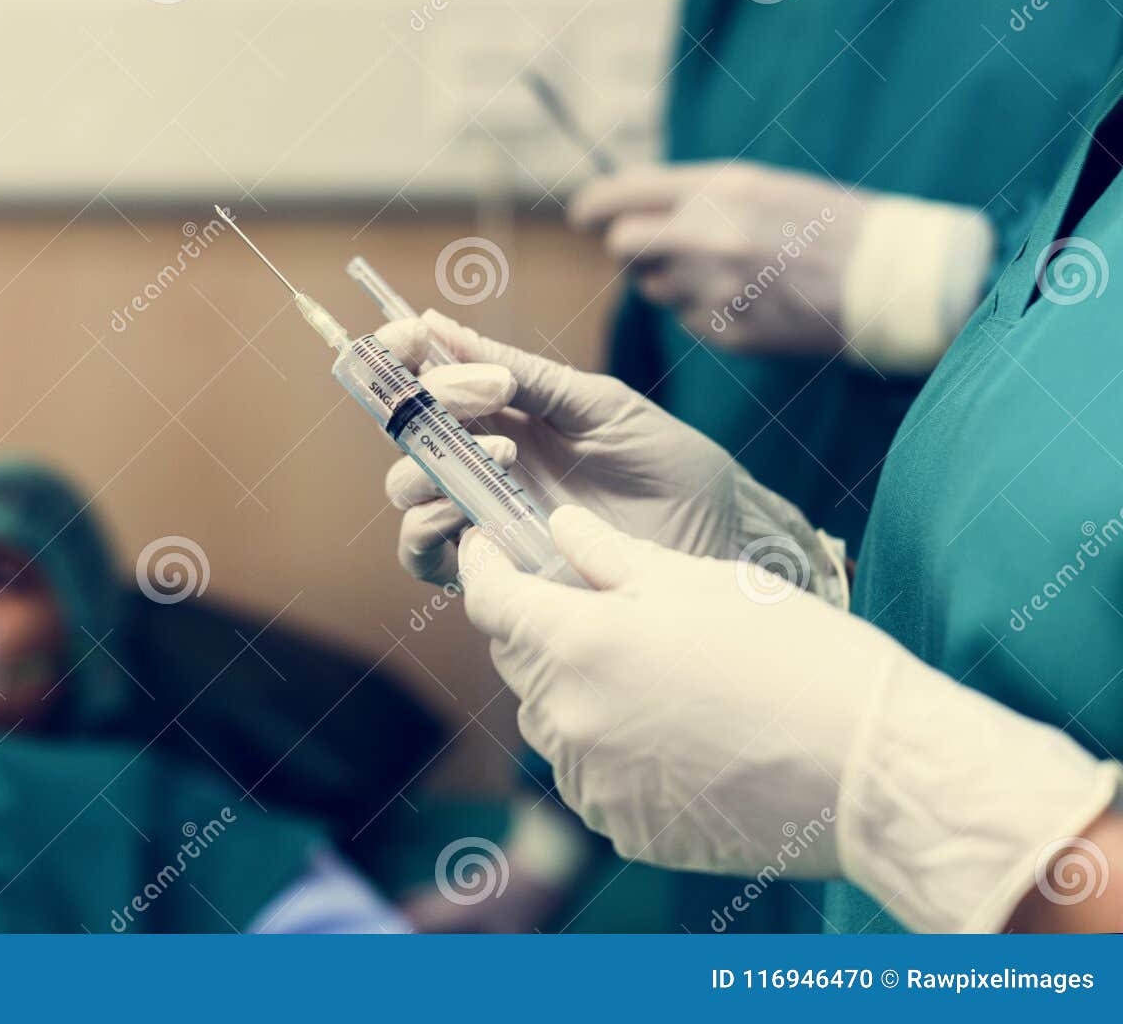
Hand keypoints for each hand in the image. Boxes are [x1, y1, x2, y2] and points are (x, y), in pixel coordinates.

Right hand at [377, 310, 843, 600]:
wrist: (713, 541)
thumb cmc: (668, 467)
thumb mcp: (600, 404)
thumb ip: (525, 375)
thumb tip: (440, 329)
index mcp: (507, 410)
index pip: (431, 376)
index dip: (403, 354)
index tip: (399, 335)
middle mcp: (484, 460)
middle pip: (407, 430)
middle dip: (416, 405)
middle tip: (471, 393)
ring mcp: (481, 513)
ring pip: (406, 488)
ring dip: (429, 463)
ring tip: (501, 451)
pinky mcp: (488, 568)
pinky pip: (420, 554)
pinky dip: (424, 529)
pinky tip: (464, 512)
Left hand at [461, 508, 1120, 931]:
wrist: (871, 767)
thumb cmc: (792, 652)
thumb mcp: (696, 579)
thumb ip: (607, 553)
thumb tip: (558, 527)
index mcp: (576, 644)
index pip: (490, 600)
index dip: (485, 564)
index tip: (488, 544)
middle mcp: (568, 719)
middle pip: (520, 661)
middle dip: (541, 626)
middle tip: (589, 601)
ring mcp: (593, 782)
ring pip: (554, 721)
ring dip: (576, 690)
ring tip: (650, 672)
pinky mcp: (627, 829)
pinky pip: (591, 777)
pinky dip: (610, 751)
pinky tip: (670, 732)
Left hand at [569, 161, 991, 368]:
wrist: (890, 280)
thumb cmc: (826, 221)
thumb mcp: (761, 185)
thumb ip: (693, 192)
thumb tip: (626, 199)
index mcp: (719, 191)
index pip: (622, 198)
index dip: (594, 206)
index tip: (583, 212)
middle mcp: (709, 239)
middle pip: (623, 246)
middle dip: (630, 245)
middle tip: (653, 243)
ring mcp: (717, 290)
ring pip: (655, 288)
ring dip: (672, 278)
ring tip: (728, 267)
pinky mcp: (728, 333)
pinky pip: (690, 319)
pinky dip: (707, 309)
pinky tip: (751, 297)